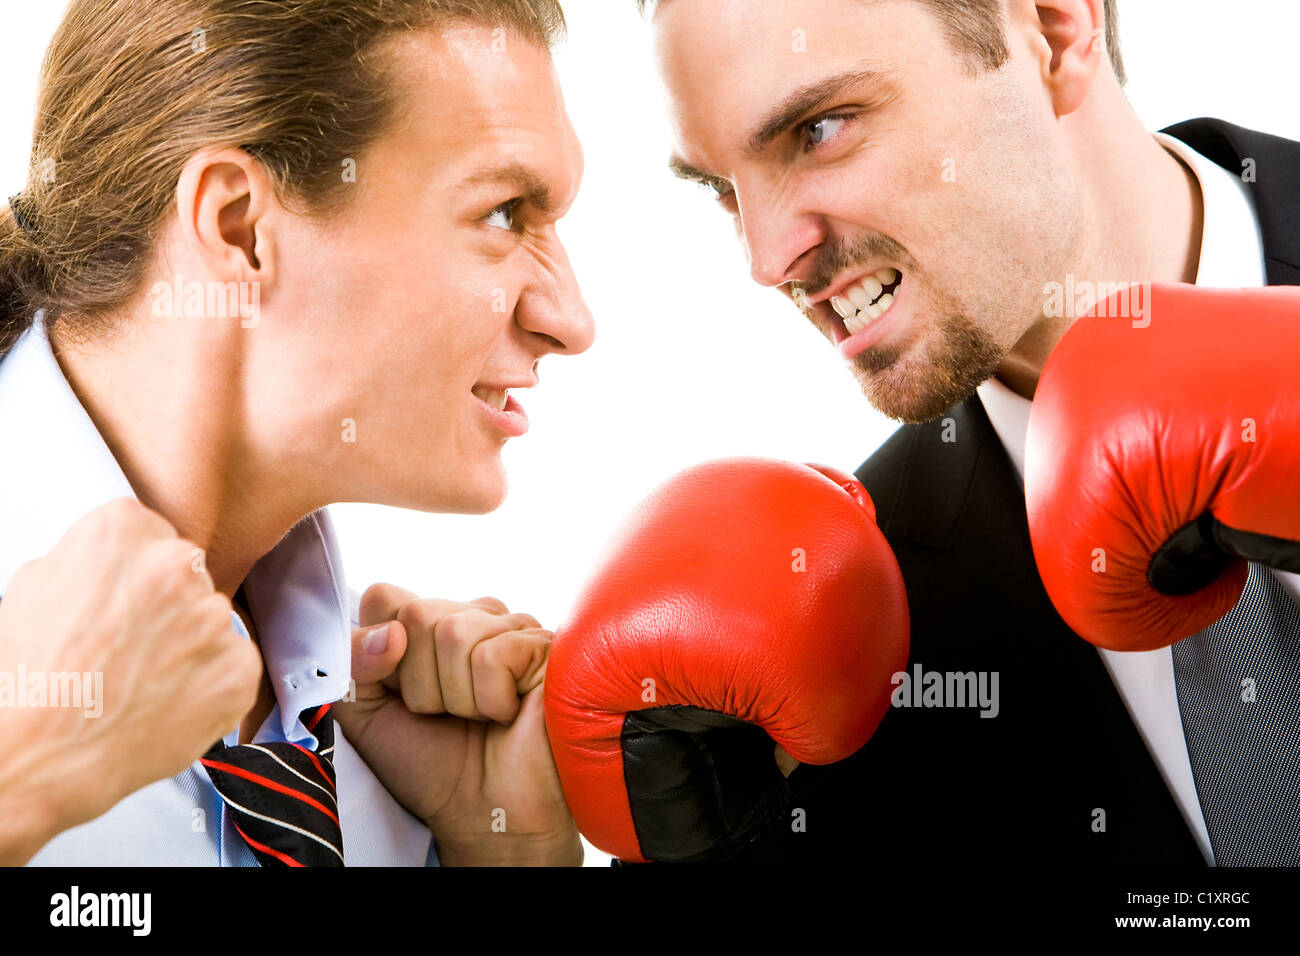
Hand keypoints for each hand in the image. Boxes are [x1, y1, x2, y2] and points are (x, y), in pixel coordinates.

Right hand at [0, 498, 262, 863]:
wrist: (43, 756)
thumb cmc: (32, 681)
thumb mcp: (36, 585)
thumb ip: (91, 559)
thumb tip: (114, 560)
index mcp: (123, 530)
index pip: (150, 534)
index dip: (134, 575)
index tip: (123, 600)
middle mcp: (176, 565)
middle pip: (186, 575)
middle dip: (166, 606)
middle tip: (129, 646)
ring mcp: (213, 617)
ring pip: (210, 620)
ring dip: (188, 644)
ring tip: (141, 679)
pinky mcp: (239, 666)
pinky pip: (234, 664)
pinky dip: (210, 682)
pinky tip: (168, 700)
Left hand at [333, 583, 580, 865]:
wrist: (483, 813)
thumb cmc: (434, 765)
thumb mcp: (368, 713)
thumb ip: (351, 663)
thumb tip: (389, 634)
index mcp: (430, 624)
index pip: (385, 597)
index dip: (378, 650)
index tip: (397, 694)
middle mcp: (472, 616)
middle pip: (416, 615)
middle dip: (419, 683)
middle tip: (444, 715)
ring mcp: (511, 627)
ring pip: (454, 633)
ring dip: (455, 697)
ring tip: (477, 717)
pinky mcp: (543, 645)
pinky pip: (492, 656)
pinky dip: (489, 701)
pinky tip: (506, 714)